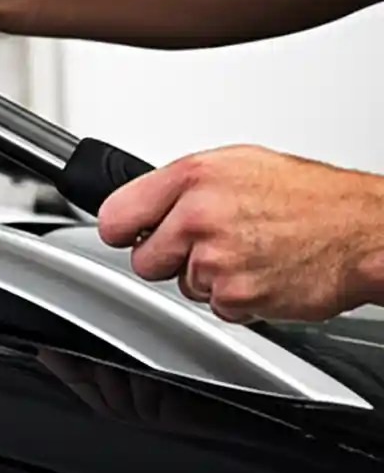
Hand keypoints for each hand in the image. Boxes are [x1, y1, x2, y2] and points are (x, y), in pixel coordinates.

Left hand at [98, 145, 383, 322]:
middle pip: (143, 261)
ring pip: (182, 285)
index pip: (115, 216)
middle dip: (169, 258)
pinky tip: (261, 273)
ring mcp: (215, 260)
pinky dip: (235, 298)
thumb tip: (144, 204)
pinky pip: (214, 307)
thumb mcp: (236, 165)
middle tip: (206, 245)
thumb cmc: (308, 197)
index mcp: (192, 178)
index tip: (127, 235)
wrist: (363, 231)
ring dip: (207, 277)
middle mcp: (198, 217)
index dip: (121, 230)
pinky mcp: (235, 297)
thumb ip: (182, 186)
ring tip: (248, 253)